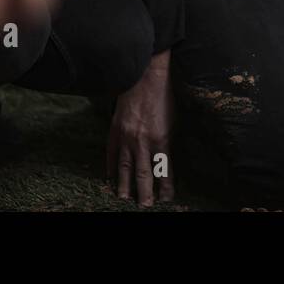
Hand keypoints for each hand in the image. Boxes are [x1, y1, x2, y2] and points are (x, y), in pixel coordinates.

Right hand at [107, 50, 174, 205]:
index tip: (167, 199)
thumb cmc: (163, 98)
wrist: (144, 77)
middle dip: (144, 193)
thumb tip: (166, 163)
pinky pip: (111, 153)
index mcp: (161, 140)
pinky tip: (110, 177)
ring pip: (124, 167)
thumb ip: (168, 144)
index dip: (166, 187)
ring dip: (124, 185)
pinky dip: (110, 167)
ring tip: (123, 198)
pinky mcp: (114, 130)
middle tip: (144, 206)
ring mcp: (126, 137)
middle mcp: (142, 142)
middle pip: (142, 174)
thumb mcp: (173, 122)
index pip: (163, 171)